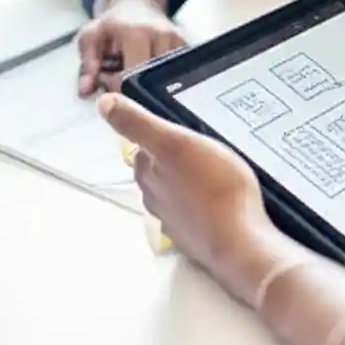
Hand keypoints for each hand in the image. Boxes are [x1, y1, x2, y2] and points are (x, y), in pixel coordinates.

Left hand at [79, 0, 185, 95]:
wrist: (138, 5)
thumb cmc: (112, 25)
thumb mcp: (91, 38)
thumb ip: (87, 65)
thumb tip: (85, 91)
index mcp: (135, 33)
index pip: (130, 76)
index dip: (118, 89)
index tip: (109, 88)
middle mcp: (162, 36)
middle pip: (150, 81)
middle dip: (134, 90)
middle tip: (121, 82)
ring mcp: (178, 42)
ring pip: (164, 81)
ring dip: (148, 85)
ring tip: (135, 73)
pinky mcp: (188, 47)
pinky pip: (176, 75)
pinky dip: (161, 79)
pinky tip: (149, 71)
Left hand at [99, 94, 283, 304]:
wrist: (241, 241)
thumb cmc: (215, 188)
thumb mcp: (175, 142)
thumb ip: (137, 123)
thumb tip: (103, 103)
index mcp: (149, 174)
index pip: (141, 150)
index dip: (155, 137)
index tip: (172, 131)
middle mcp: (157, 199)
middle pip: (156, 174)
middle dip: (171, 161)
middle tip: (195, 149)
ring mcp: (177, 222)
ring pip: (174, 196)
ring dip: (187, 184)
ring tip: (211, 173)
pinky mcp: (198, 238)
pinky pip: (195, 217)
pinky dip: (203, 207)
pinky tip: (219, 203)